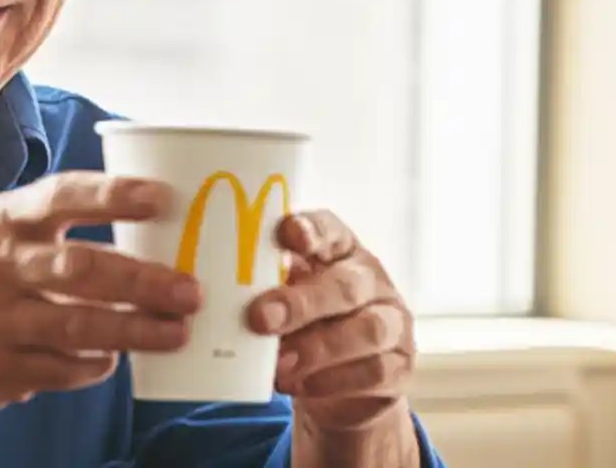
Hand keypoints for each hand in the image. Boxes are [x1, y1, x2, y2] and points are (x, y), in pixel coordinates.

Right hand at [0, 172, 202, 422]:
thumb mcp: (1, 236)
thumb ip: (60, 228)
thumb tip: (157, 229)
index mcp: (2, 220)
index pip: (61, 196)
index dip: (112, 195)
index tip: (162, 199)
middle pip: (81, 268)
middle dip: (143, 279)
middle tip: (189, 289)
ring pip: (78, 324)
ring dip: (136, 330)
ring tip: (178, 331)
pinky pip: (64, 368)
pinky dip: (98, 364)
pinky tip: (119, 359)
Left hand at [246, 210, 416, 430]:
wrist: (338, 381)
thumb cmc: (301, 324)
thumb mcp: (282, 296)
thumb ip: (262, 287)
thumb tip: (216, 291)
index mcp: (340, 251)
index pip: (330, 230)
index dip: (311, 230)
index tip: (286, 234)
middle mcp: (371, 279)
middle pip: (346, 285)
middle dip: (301, 304)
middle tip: (259, 319)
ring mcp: (393, 321)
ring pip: (368, 330)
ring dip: (318, 349)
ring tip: (279, 366)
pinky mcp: (400, 365)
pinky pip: (374, 371)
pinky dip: (332, 380)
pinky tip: (301, 385)